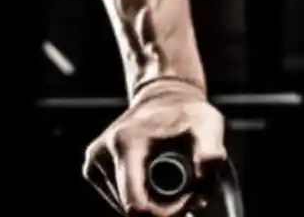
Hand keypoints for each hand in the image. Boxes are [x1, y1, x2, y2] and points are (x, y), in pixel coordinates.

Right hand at [82, 79, 226, 215]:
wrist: (165, 98)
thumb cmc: (188, 113)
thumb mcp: (207, 126)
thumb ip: (211, 148)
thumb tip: (209, 167)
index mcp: (126, 142)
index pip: (136, 204)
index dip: (164, 213)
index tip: (190, 200)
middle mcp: (102, 153)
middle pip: (130, 207)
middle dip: (163, 209)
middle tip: (191, 194)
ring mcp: (94, 161)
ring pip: (124, 205)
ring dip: (152, 204)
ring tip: (177, 181)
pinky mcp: (93, 168)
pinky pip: (119, 197)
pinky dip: (141, 197)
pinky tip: (158, 180)